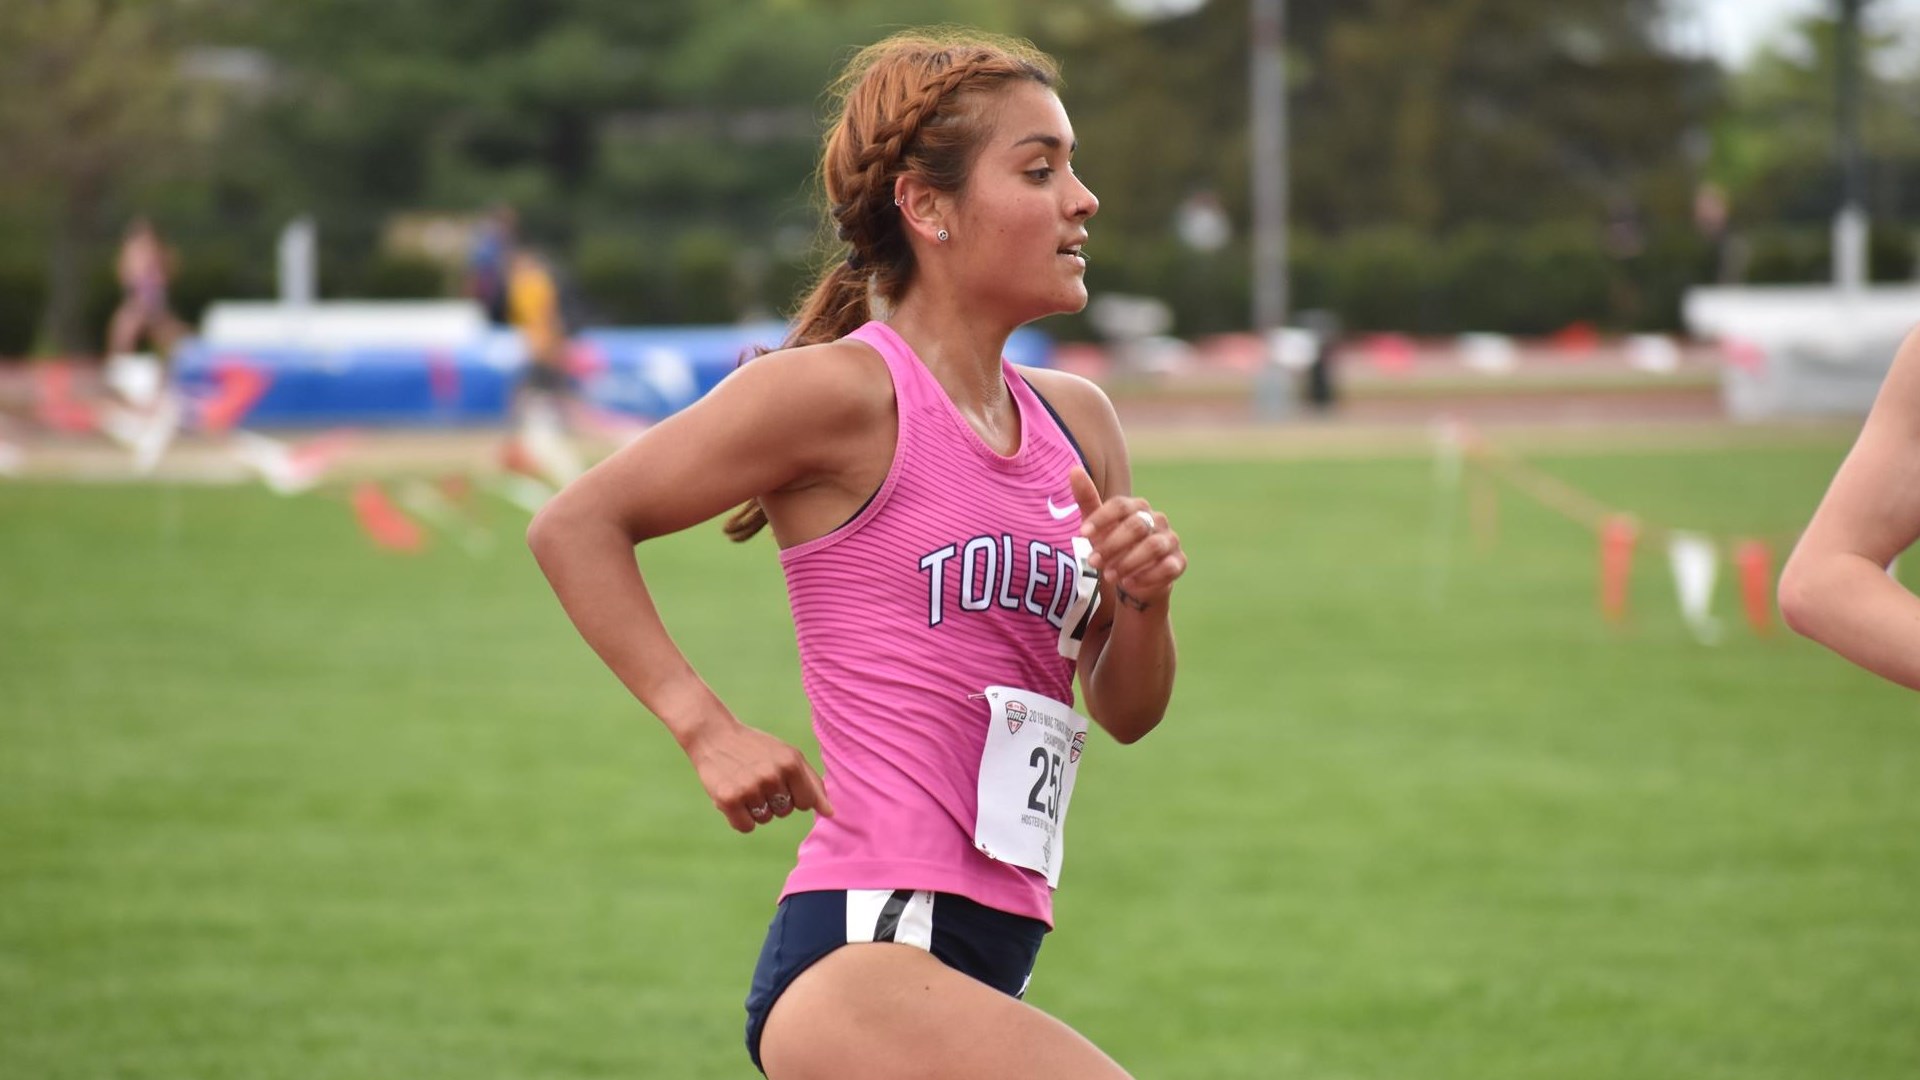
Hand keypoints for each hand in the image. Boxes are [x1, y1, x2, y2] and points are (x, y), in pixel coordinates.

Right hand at [682, 719, 834, 832]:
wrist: (713, 736)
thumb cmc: (756, 748)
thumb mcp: (788, 756)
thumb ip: (812, 783)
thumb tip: (830, 813)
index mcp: (791, 763)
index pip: (807, 802)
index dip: (795, 796)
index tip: (781, 782)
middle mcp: (772, 775)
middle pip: (786, 812)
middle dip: (774, 800)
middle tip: (757, 777)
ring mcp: (750, 788)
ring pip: (765, 819)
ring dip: (755, 808)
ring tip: (744, 784)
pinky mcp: (728, 799)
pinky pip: (745, 827)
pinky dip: (740, 818)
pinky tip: (734, 796)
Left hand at [1069, 466, 1186, 609]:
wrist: (1132, 579)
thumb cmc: (1112, 546)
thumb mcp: (1096, 526)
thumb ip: (1087, 499)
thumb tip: (1073, 470)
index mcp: (1137, 507)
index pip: (1120, 505)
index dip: (1101, 518)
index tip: (1082, 533)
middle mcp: (1157, 520)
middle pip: (1136, 526)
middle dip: (1112, 545)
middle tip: (1092, 562)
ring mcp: (1170, 540)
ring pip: (1153, 547)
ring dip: (1128, 562)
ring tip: (1108, 576)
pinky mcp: (1178, 561)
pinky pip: (1168, 567)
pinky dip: (1147, 576)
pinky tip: (1129, 583)